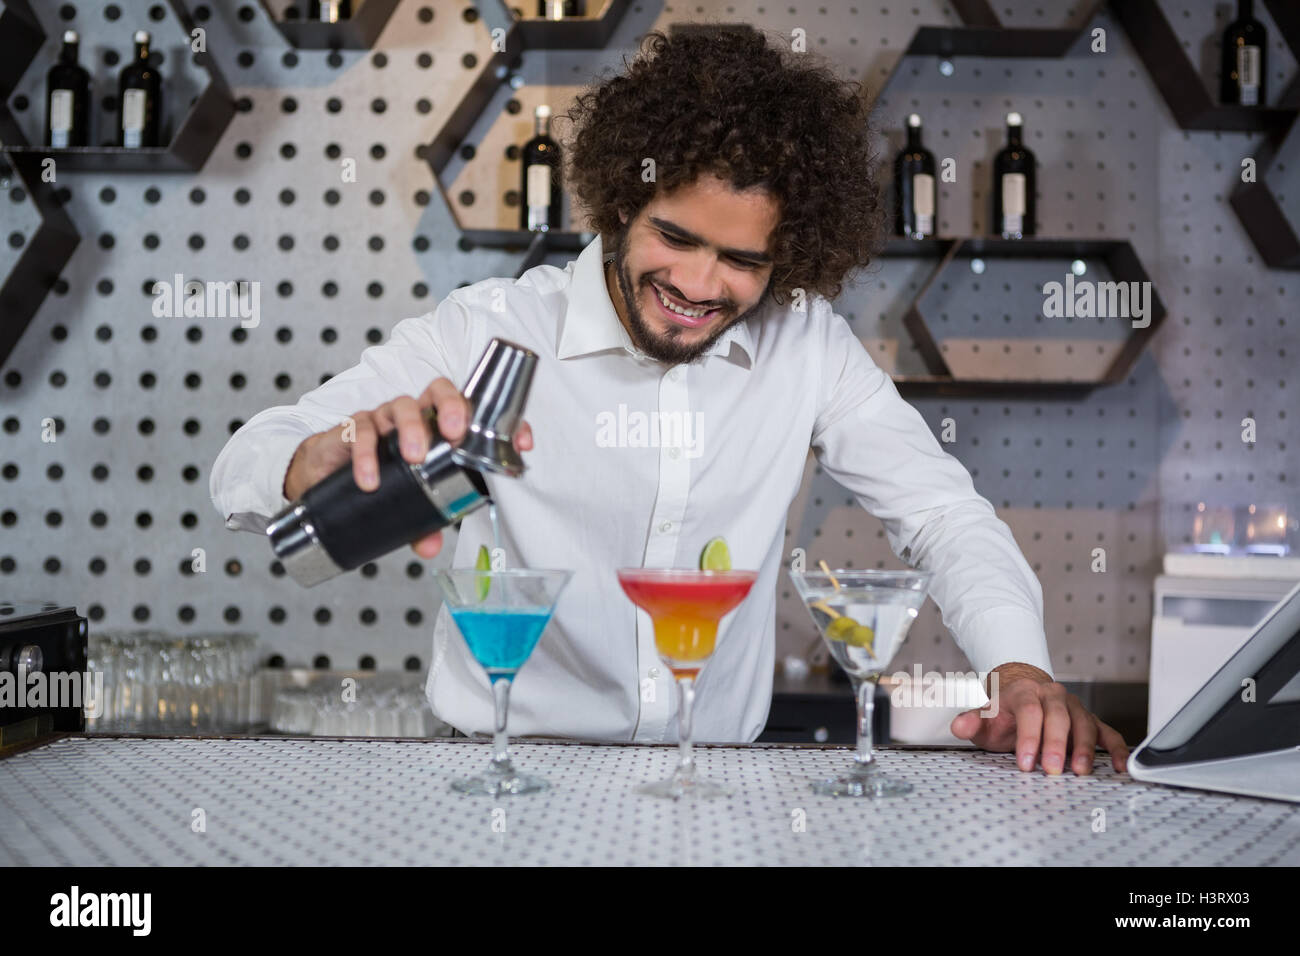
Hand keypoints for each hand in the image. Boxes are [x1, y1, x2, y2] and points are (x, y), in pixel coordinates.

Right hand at [282, 378, 532, 557]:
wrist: (323, 475)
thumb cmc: (378, 476)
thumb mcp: (406, 501)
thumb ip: (422, 522)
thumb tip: (432, 548)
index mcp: (437, 426)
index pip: (474, 412)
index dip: (500, 422)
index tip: (522, 443)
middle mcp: (414, 416)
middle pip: (438, 391)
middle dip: (453, 407)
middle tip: (457, 433)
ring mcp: (383, 419)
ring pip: (401, 406)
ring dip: (412, 429)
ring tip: (414, 456)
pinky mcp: (352, 428)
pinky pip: (361, 432)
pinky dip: (367, 455)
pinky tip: (370, 480)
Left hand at [949, 662, 1128, 774]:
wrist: (1021, 692)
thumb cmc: (1004, 712)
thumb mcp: (985, 717)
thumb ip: (972, 722)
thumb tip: (959, 726)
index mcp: (1024, 692)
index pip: (1029, 712)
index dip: (1028, 737)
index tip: (1025, 762)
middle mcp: (1052, 696)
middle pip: (1058, 717)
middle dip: (1056, 744)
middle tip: (1053, 769)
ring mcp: (1074, 707)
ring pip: (1084, 723)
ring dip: (1085, 748)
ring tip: (1081, 771)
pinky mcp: (1089, 720)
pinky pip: (1106, 732)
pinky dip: (1115, 748)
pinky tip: (1118, 765)